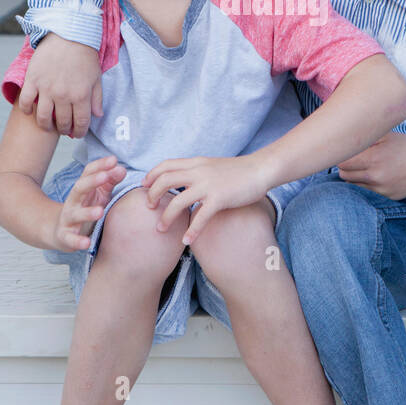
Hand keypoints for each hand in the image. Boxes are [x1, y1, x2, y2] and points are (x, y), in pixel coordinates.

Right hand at [17, 34, 103, 136]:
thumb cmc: (84, 55)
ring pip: (43, 118)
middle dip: (64, 130)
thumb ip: (97, 98)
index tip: (77, 133)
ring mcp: (46, 89)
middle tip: (64, 128)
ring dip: (45, 125)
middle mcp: (63, 95)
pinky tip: (30, 111)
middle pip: (62, 123)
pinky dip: (27, 110)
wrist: (68, 34)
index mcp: (81, 95)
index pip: (80, 124)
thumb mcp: (96, 77)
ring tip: (48, 125)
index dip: (79, 132)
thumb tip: (97, 116)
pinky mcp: (32, 80)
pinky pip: (26, 102)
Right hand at [51, 155, 124, 250]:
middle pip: (79, 188)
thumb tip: (121, 168)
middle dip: (91, 182)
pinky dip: (77, 241)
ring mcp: (68, 219)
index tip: (113, 160)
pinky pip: (70, 239)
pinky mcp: (65, 236)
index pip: (88, 173)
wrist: (59, 231)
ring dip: (87, 212)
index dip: (99, 165)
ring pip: (75, 214)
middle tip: (105, 176)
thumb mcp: (98, 194)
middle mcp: (73, 201)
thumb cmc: (84, 209)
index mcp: (82, 189)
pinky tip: (86, 243)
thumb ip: (110, 181)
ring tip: (100, 211)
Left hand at [141, 155, 271, 245]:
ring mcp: (208, 185)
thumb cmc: (239, 170)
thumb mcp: (213, 165)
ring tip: (161, 230)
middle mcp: (199, 172)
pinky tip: (187, 241)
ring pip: (177, 201)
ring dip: (166, 218)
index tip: (145, 187)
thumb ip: (198, 171)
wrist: (261, 169)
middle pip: (164, 181)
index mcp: (196, 163)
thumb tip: (185, 182)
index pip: (165, 165)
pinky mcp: (220, 198)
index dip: (151, 175)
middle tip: (150, 209)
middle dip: (152, 196)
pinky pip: (200, 217)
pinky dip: (191, 231)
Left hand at [337, 132, 405, 200]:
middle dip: (346, 166)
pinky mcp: (387, 196)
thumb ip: (365, 138)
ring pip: (354, 184)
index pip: (342, 162)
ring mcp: (381, 189)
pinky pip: (368, 190)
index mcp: (373, 159)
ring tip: (367, 166)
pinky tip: (379, 174)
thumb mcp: (386, 136)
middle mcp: (375, 176)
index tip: (346, 151)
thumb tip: (345, 137)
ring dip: (356, 176)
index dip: (341, 156)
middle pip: (344, 175)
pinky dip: (369, 183)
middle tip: (355, 158)